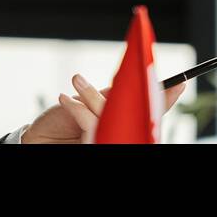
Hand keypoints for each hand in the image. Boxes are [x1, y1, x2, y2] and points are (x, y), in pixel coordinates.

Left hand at [21, 74, 186, 143]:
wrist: (37, 141)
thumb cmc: (61, 123)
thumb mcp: (88, 104)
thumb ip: (109, 97)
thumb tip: (129, 81)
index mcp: (123, 123)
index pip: (149, 110)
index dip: (165, 98)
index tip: (179, 83)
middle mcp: (119, 133)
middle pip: (134, 112)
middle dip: (127, 93)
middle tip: (133, 71)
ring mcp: (107, 139)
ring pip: (110, 115)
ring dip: (91, 94)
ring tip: (76, 80)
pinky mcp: (93, 144)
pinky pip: (92, 124)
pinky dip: (78, 109)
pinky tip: (65, 99)